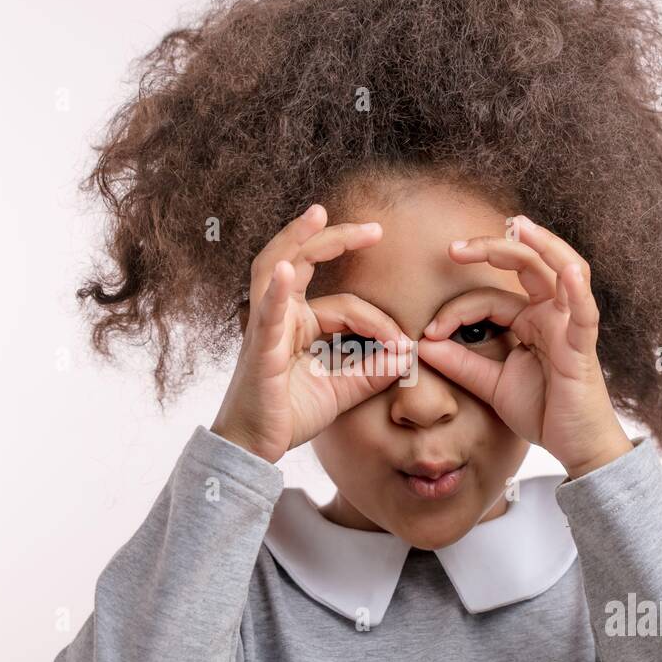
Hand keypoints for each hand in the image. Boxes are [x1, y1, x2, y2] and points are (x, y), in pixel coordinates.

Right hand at [210, 204, 412, 463]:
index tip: (405, 344)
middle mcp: (280, 315)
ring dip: (298, 240)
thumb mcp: (343, 389)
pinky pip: (267, 314)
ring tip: (318, 215)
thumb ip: (373, 370)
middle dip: (336, 238)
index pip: (347, 304)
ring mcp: (265, 327)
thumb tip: (408, 354)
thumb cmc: (289, 414)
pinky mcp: (259, 349)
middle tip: (375, 229)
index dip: (380, 321)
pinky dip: (277, 291)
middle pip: (304, 260)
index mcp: (299, 323)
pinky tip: (290, 270)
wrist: (254, 447)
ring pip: (278, 269)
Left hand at [415, 215, 631, 478]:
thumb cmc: (541, 411)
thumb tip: (423, 344)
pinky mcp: (583, 348)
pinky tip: (566, 271)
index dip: (456, 312)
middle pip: (527, 266)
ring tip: (519, 226)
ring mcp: (570, 327)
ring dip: (543, 246)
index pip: (490, 299)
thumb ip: (460, 364)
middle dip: (493, 250)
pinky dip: (577, 290)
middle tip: (455, 248)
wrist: (574, 447)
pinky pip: (584, 313)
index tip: (429, 335)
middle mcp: (552, 315)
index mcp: (531, 321)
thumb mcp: (490, 384)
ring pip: (563, 272)